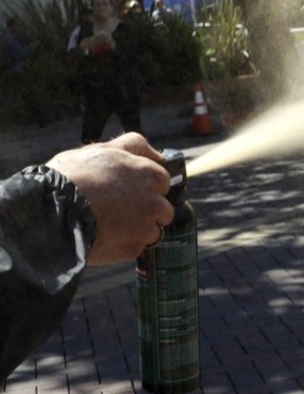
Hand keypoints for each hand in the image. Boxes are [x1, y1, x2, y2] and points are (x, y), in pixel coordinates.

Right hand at [46, 133, 173, 264]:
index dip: (144, 186)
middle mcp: (156, 202)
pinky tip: (104, 236)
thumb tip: (158, 155)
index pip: (162, 183)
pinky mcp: (134, 248)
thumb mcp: (103, 149)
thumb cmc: (74, 175)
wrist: (52, 211)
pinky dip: (123, 244)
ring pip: (152, 231)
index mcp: (152, 175)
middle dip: (146, 210)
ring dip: (137, 229)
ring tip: (110, 224)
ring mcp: (146, 228)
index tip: (126, 190)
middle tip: (118, 208)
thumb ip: (134, 145)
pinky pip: (136, 247)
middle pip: (162, 209)